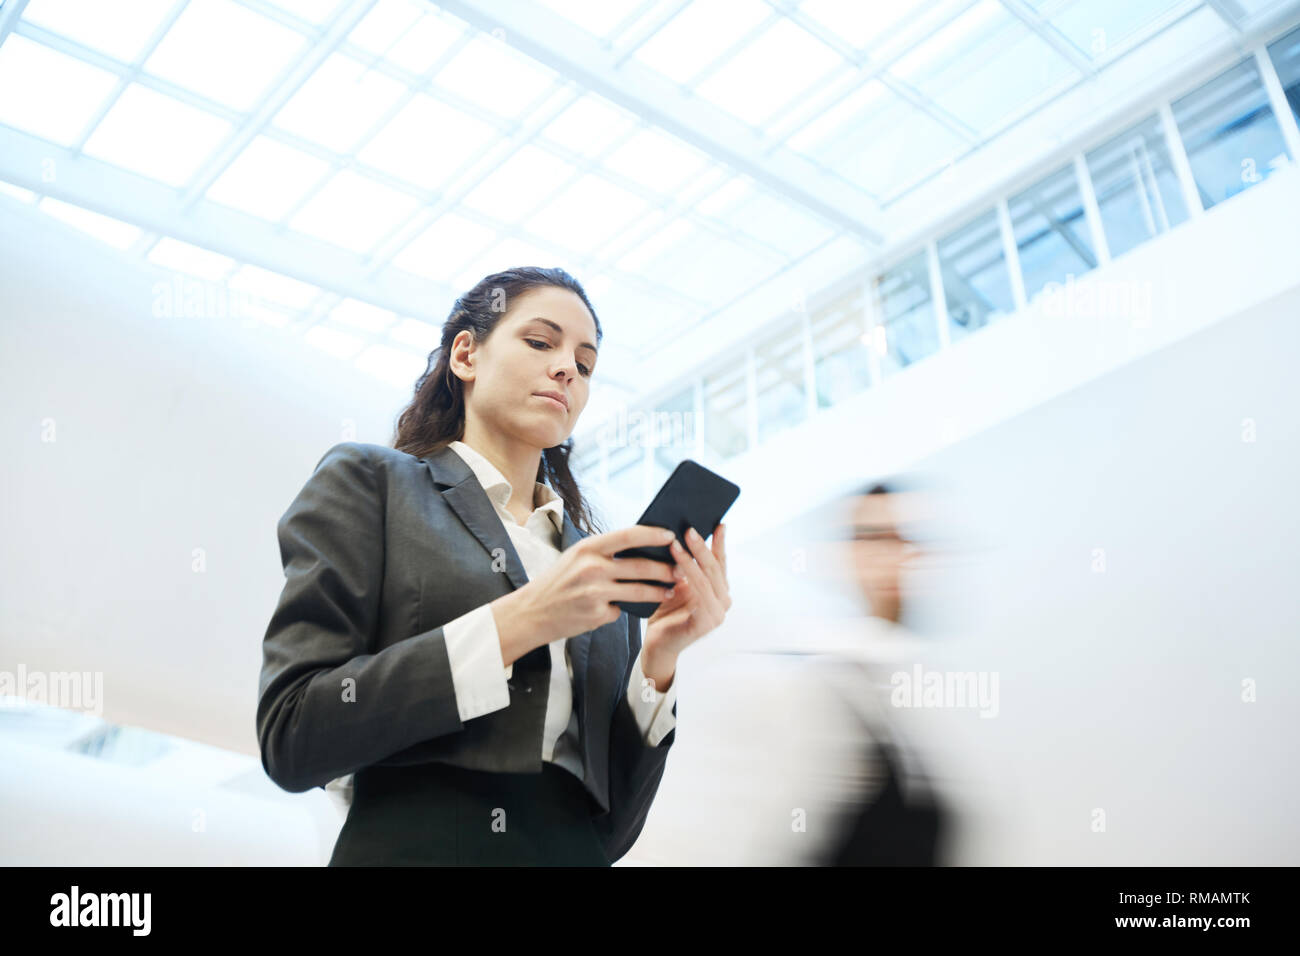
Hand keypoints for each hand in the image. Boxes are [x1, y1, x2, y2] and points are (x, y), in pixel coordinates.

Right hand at [494, 524, 677, 659]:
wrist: (531, 613)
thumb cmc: (558, 582)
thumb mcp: (576, 557)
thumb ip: (604, 552)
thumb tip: (642, 547)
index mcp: (587, 548)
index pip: (628, 536)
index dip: (653, 534)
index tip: (671, 535)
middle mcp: (592, 568)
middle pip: (641, 566)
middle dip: (666, 568)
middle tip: (682, 568)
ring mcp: (595, 593)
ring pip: (639, 591)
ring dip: (660, 591)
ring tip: (671, 590)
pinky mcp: (597, 615)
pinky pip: (622, 610)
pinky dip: (626, 609)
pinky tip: (627, 608)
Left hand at [644, 523, 730, 663]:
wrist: (657, 644)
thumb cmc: (666, 612)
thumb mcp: (676, 583)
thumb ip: (684, 566)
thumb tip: (680, 536)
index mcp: (718, 589)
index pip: (721, 561)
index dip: (719, 542)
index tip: (718, 523)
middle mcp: (723, 600)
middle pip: (715, 567)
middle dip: (702, 546)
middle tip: (689, 529)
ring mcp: (718, 613)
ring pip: (707, 579)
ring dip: (691, 559)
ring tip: (676, 544)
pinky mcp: (708, 623)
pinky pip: (700, 595)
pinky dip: (689, 578)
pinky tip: (677, 568)